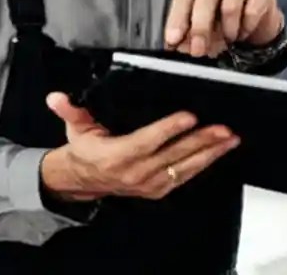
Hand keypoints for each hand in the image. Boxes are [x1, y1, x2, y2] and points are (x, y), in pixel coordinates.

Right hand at [39, 93, 239, 201]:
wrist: (84, 181)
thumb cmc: (85, 149)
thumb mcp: (75, 128)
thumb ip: (70, 110)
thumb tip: (56, 97)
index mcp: (117, 155)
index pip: (147, 141)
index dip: (169, 129)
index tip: (189, 116)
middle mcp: (136, 173)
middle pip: (174, 155)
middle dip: (201, 141)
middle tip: (222, 127)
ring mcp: (150, 184)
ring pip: (185, 167)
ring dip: (210, 153)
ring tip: (229, 139)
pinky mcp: (159, 190)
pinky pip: (185, 176)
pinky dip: (203, 164)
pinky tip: (218, 151)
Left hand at [164, 0, 283, 57]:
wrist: (256, 25)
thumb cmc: (222, 23)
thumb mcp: (201, 31)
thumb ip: (187, 37)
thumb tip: (176, 46)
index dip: (177, 18)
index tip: (173, 40)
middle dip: (200, 28)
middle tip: (198, 50)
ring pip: (230, 5)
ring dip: (227, 30)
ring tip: (228, 38)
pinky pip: (253, 10)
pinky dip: (247, 27)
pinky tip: (245, 31)